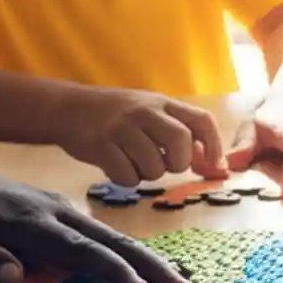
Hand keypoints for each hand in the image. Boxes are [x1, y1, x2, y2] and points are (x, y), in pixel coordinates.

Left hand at [0, 159, 193, 282]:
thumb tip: (15, 279)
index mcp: (25, 221)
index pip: (75, 250)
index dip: (109, 271)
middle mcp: (52, 211)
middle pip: (109, 241)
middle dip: (151, 267)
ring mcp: (60, 208)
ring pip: (113, 236)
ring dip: (149, 261)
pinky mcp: (62, 211)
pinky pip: (103, 235)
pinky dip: (131, 253)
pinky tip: (149, 270)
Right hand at [54, 88, 226, 186]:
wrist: (67, 107)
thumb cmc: (116, 115)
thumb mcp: (149, 112)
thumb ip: (177, 131)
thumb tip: (211, 164)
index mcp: (162, 103)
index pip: (201, 120)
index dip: (214, 147)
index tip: (214, 168)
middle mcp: (144, 111)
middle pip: (181, 141)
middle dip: (179, 163)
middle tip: (166, 165)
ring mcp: (121, 127)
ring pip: (154, 165)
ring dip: (149, 174)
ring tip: (135, 164)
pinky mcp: (101, 146)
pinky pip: (127, 176)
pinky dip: (126, 179)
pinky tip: (117, 167)